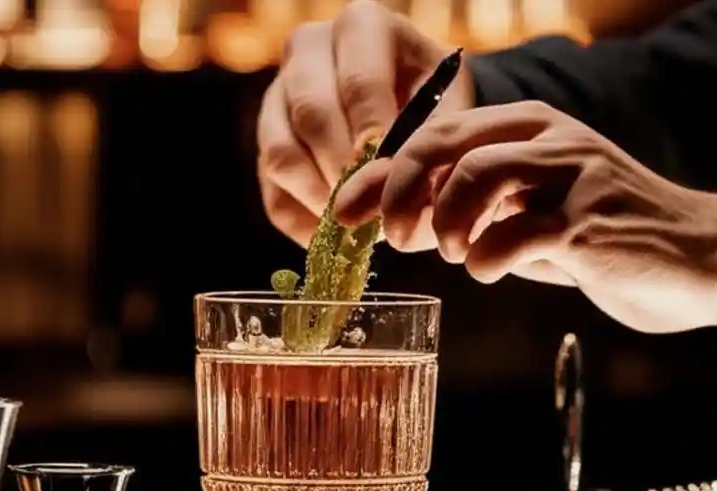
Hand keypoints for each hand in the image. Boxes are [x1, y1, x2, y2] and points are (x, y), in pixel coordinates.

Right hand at [257, 0, 473, 245]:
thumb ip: (432, 146)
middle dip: (343, 171)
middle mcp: (309, 48)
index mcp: (362, 25)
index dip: (371, 135)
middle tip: (373, 207)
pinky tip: (335, 239)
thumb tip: (402, 196)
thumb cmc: (438, 104)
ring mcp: (278, 94)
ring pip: (280, 154)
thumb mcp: (450, 109)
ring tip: (355, 226)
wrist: (416, 107)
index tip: (386, 174)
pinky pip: (272, 190)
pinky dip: (302, 222)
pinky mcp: (265, 140)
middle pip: (310, 115)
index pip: (357, 82)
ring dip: (319, 200)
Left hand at [334, 101, 716, 334]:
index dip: (379, 175)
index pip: (432, 135)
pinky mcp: (592, 220)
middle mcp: (548, 137)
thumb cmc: (602, 239)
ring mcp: (574, 174)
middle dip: (402, 193)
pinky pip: (515, 234)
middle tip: (393, 235)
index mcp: (526, 127)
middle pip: (446, 144)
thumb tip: (394, 224)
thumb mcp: (528, 215)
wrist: (698, 257)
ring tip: (452, 253)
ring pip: (477, 174)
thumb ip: (470, 212)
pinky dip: (486, 259)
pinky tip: (490, 269)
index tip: (345, 213)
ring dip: (446, 223)